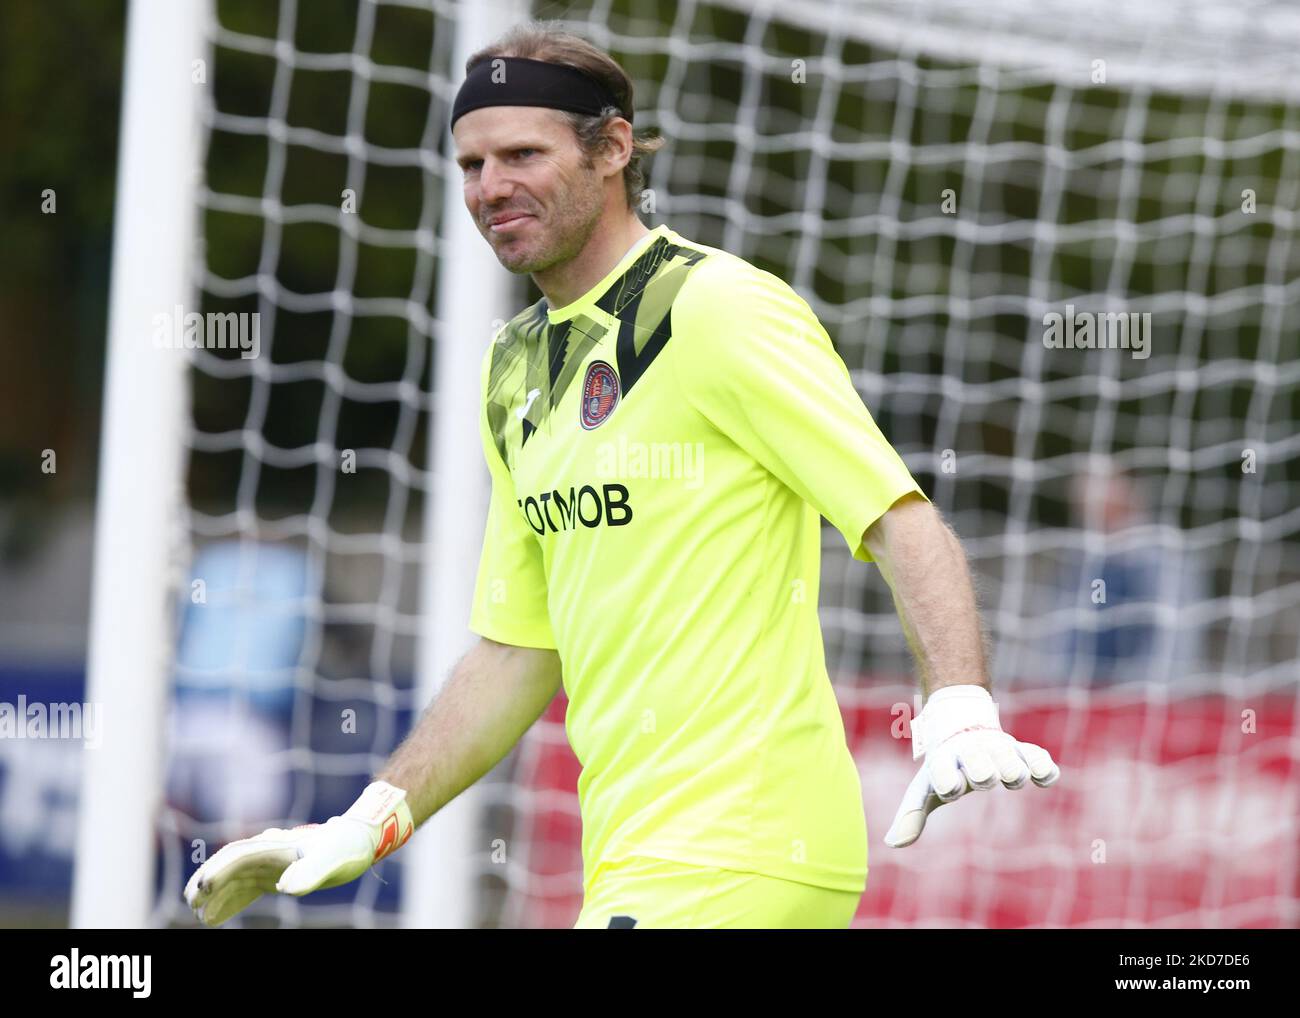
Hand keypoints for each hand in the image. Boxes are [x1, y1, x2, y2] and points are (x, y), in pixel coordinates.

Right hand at [184, 780, 413, 926]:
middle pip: (228, 864)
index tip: (203, 888)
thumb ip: (310, 872)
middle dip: (207, 882)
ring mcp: (270, 863)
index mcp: (276, 845)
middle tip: (190, 903)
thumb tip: (285, 888)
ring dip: (215, 895)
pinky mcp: (275, 874)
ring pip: (233, 878)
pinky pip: (245, 888)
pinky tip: (215, 918)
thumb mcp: (332, 859)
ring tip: (199, 916)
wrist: (359, 838)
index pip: (239, 856)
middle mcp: (268, 851)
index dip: (219, 871)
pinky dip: (229, 902)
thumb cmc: (346, 847)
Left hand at [884, 685, 1058, 847]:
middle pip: (981, 767)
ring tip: (1010, 777)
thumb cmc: (943, 766)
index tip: (952, 789)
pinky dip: (1043, 768)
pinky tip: (1044, 777)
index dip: (948, 783)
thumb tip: (893, 843)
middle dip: (982, 773)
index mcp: (944, 762)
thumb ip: (911, 814)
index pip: (944, 773)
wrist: (960, 723)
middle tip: (983, 777)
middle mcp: (972, 753)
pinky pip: (1038, 757)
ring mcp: (998, 749)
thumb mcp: (924, 788)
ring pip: (1010, 761)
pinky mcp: (1022, 750)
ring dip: (1013, 772)